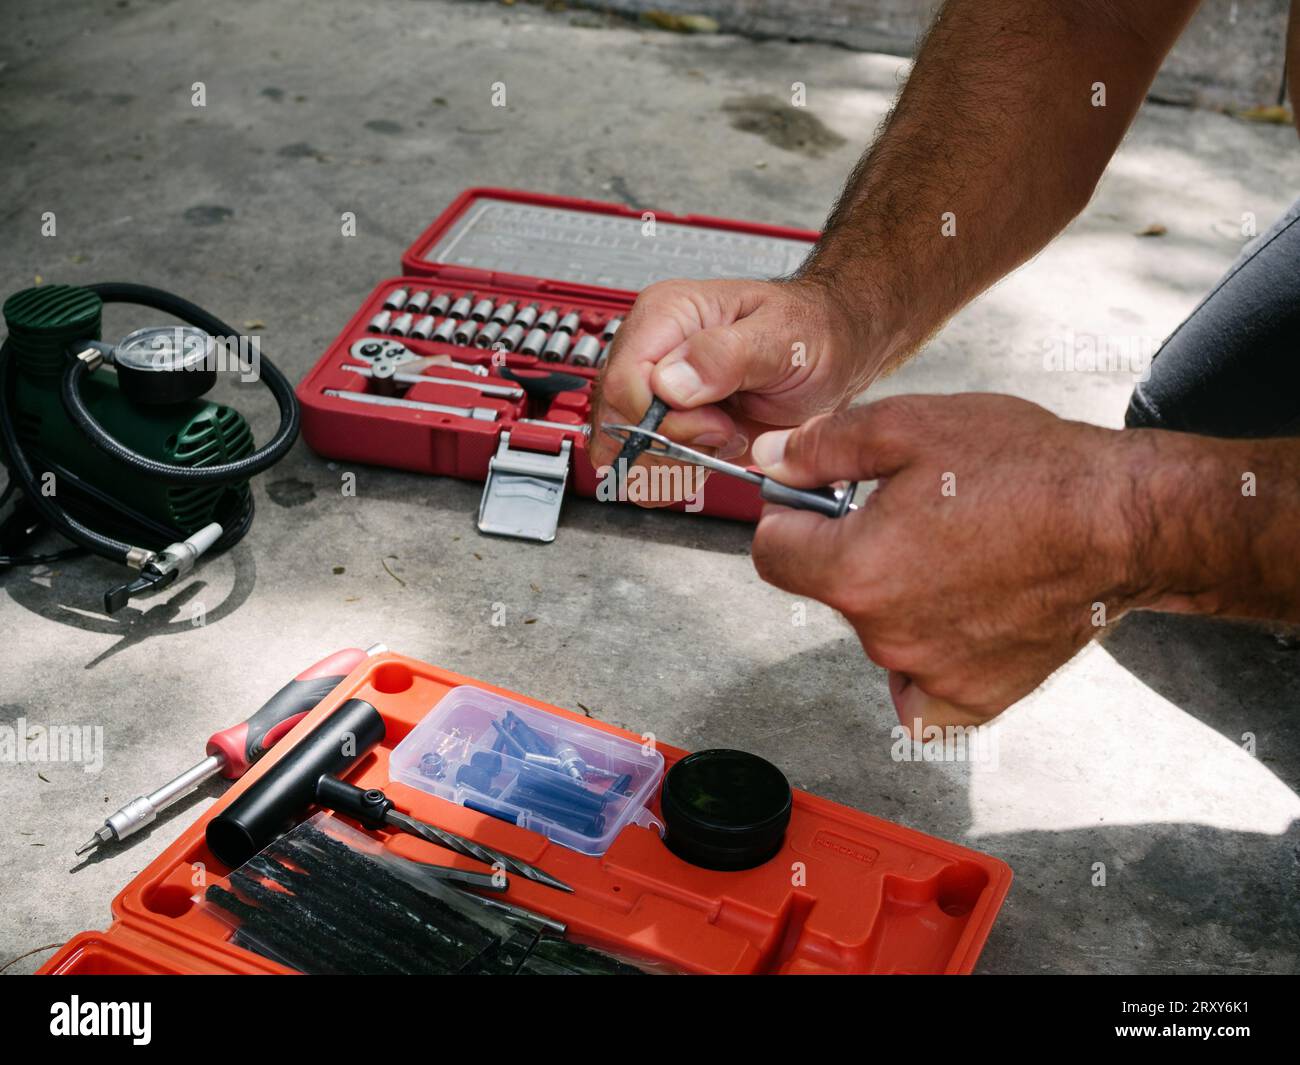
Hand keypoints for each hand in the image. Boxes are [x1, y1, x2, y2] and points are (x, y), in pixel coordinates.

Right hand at [588, 278, 881, 502]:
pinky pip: (644, 465)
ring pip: (623, 450)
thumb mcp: (783, 336)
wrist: (832, 352)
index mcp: (666, 316)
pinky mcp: (666, 424)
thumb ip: (726, 355)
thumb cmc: (812, 332)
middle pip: (616, 420)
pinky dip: (678, 475)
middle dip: (671, 445)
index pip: (623, 381)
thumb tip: (670, 384)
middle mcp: (650, 353)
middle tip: (725, 434)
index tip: (717, 425)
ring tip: (724, 439)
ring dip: (675, 463)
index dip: (665, 419)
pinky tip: (714, 455)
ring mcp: (654, 392)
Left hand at [749, 395, 1152, 731]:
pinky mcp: (977, 697)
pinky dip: (924, 669)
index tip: (818, 502)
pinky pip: (921, 697)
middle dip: (853, 552)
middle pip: (831, 591)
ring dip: (896, 601)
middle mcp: (884, 633)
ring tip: (955, 556)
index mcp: (855, 569)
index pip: (773, 553)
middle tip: (914, 515)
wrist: (1123, 520)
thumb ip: (823, 446)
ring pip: (878, 635)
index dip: (791, 516)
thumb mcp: (911, 425)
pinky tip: (950, 627)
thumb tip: (771, 461)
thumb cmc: (1028, 470)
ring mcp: (930, 672)